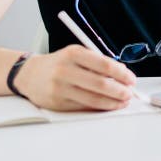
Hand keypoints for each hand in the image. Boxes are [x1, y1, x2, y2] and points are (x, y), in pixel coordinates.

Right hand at [13, 45, 136, 110]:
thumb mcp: (77, 54)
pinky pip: (84, 106)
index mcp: (73, 53)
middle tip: (129, 93)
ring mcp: (60, 88)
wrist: (29, 74)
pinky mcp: (57, 103)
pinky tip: (108, 105)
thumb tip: (122, 74)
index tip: (131, 79)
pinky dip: (100, 107)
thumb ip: (97, 62)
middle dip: (120, 90)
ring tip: (123, 101)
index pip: (104, 64)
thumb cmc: (60, 63)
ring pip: (93, 98)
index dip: (122, 74)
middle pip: (101, 84)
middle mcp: (65, 70)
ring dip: (113, 102)